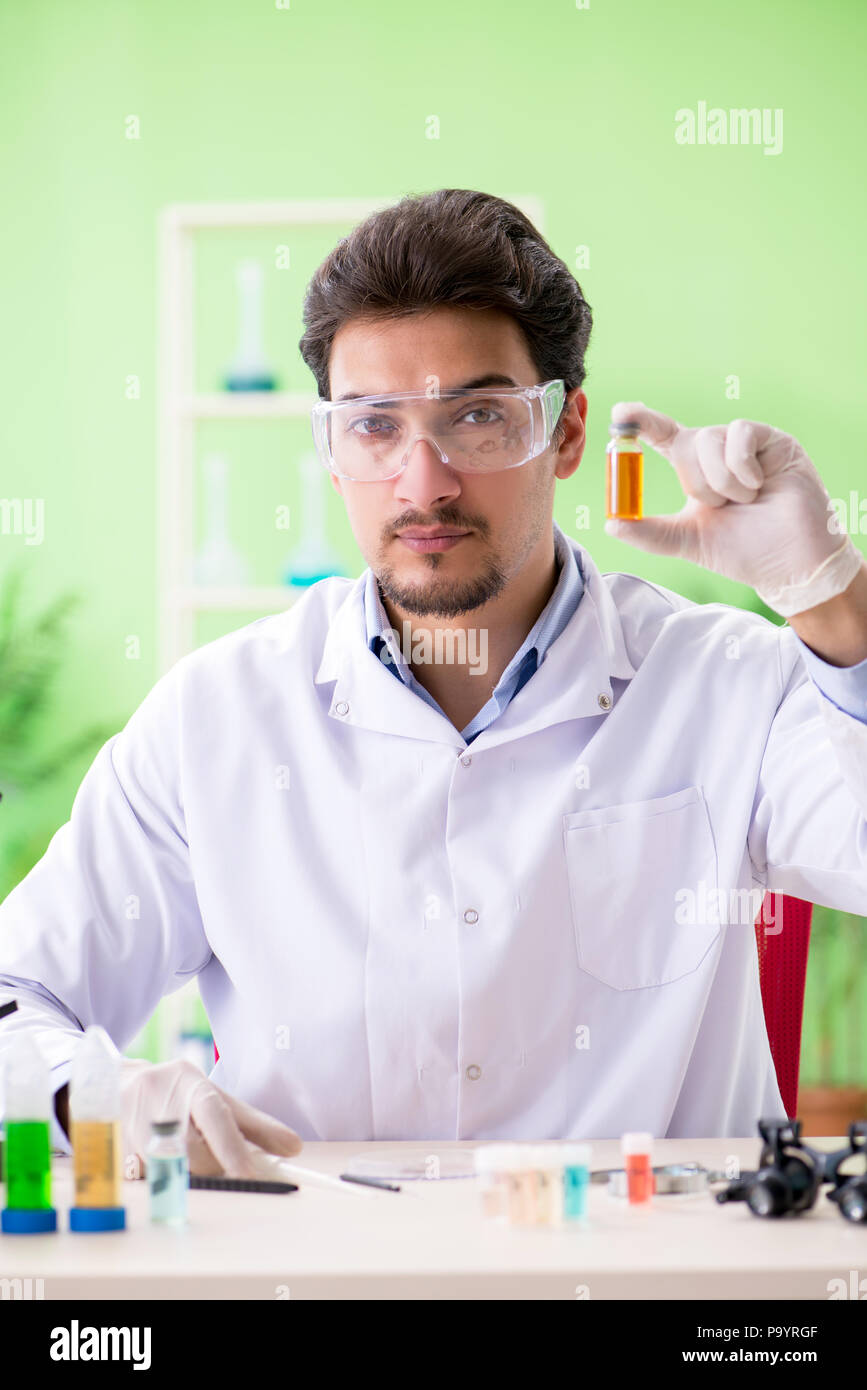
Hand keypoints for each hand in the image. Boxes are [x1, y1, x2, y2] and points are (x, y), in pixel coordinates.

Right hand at [120, 1058, 302, 1179]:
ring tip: (181, 1153)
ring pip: (170, 1169)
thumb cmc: (176, 1095)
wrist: (113, 1086)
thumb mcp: (215, 1100)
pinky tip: (155, 1160)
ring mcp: (131, 1122)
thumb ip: (254, 1126)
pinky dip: (159, 1178)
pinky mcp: (114, 1146)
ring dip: (185, 1174)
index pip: (215, 1115)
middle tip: (218, 1163)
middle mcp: (159, 1097)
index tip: (250, 1176)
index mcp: (190, 1082)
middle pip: (193, 1153)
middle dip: (210, 1166)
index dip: (232, 1148)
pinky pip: (146, 1178)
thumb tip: (294, 1148)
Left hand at [603, 402, 862, 616]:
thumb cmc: (743, 551)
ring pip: (709, 439)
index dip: (641, 422)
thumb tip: (610, 523)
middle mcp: (717, 452)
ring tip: (745, 500)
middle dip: (698, 483)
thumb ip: (650, 532)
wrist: (788, 563)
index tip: (620, 412)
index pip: (663, 437)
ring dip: (722, 481)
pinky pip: (739, 433)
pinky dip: (741, 466)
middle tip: (723, 507)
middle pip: (684, 442)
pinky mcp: (771, 439)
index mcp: (694, 469)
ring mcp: (745, 443)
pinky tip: (758, 485)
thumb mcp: (688, 541)